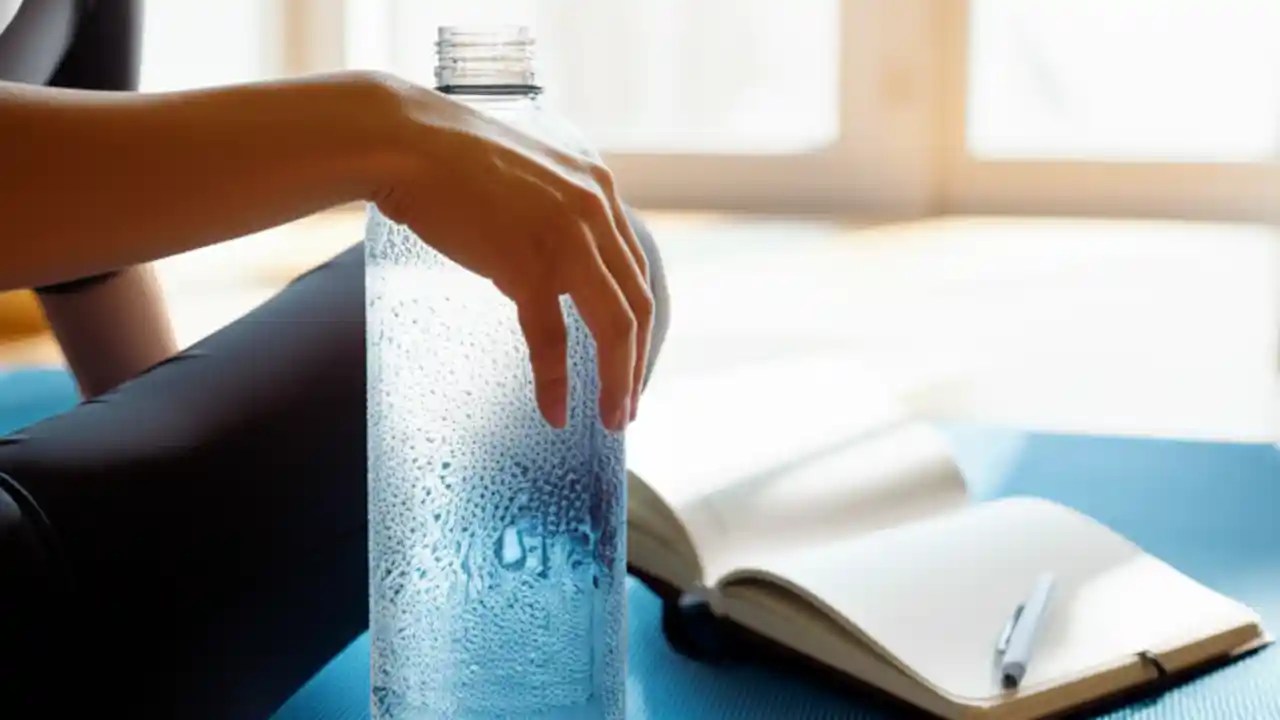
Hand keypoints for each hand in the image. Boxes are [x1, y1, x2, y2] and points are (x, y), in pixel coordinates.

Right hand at [367, 75, 651, 431]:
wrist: (406, 143)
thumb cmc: (451, 162)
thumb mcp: (529, 179)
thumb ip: (555, 215)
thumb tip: (554, 265)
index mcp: (598, 191)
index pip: (635, 271)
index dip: (638, 323)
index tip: (631, 359)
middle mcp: (595, 212)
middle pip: (636, 304)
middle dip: (636, 362)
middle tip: (627, 405)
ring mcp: (565, 239)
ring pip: (612, 327)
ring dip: (616, 381)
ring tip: (611, 419)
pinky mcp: (525, 265)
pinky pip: (551, 338)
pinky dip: (555, 380)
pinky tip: (554, 410)